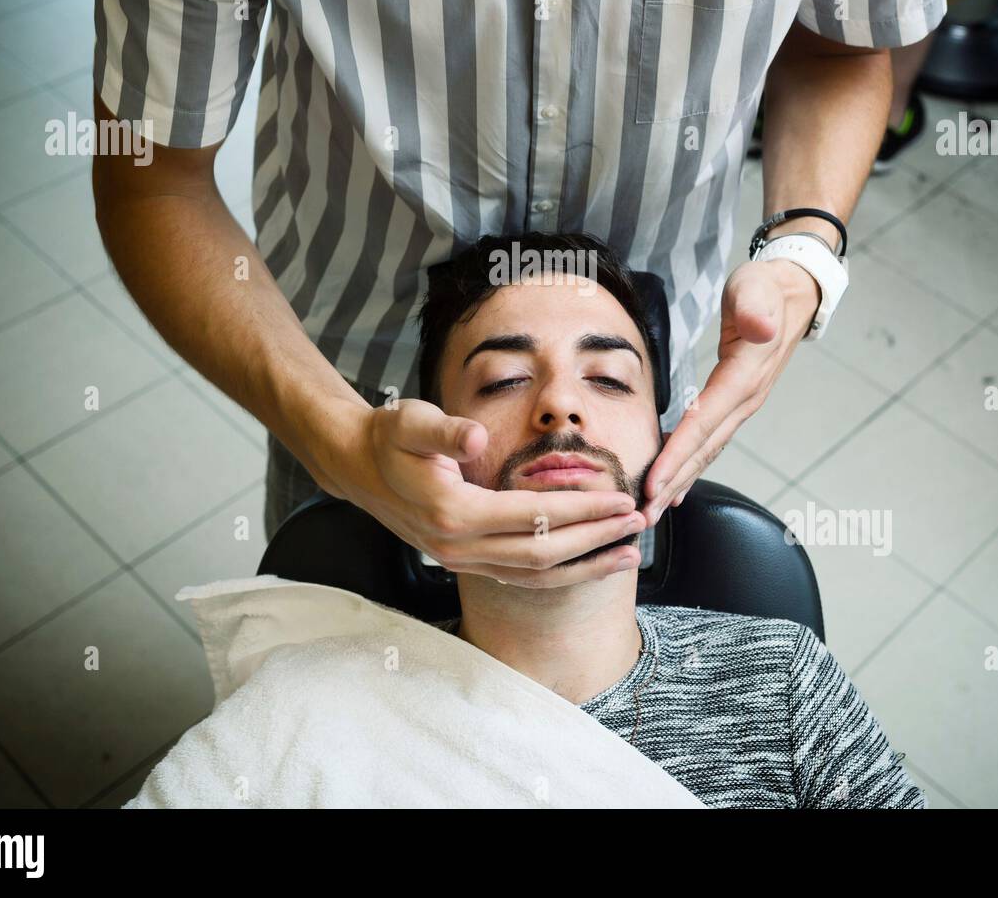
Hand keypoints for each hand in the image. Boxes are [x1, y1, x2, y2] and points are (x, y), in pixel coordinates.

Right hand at [311, 398, 642, 587]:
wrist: (358, 466)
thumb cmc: (391, 436)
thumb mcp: (411, 420)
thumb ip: (445, 429)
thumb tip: (479, 435)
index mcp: (453, 512)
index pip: (533, 516)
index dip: (582, 510)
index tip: (621, 499)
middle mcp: (459, 546)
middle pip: (543, 553)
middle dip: (596, 539)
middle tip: (638, 523)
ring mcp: (461, 560)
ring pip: (536, 575)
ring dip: (586, 565)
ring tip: (629, 553)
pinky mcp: (465, 562)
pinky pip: (521, 577)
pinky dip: (561, 573)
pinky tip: (589, 563)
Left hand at [641, 258, 818, 522]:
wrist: (792, 293)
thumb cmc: (766, 287)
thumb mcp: (760, 287)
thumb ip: (758, 307)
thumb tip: (760, 328)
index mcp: (745, 376)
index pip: (706, 422)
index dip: (679, 454)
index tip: (653, 483)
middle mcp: (745, 398)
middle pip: (704, 449)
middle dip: (672, 483)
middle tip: (643, 514)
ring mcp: (741, 404)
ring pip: (706, 451)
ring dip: (678, 482)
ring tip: (652, 510)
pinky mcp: (734, 402)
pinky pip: (708, 441)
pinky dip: (689, 465)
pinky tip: (671, 484)